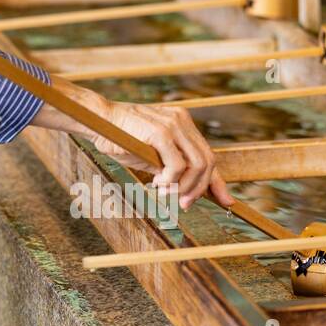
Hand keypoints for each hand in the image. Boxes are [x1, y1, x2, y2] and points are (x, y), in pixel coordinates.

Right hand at [32, 75, 232, 210]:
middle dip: (199, 189)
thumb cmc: (122, 138)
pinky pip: (177, 165)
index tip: (227, 202)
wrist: (99, 121)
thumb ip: (172, 168)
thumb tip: (189, 191)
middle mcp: (183, 121)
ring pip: (197, 165)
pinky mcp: (161, 132)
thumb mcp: (153, 156)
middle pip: (208, 162)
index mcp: (183, 124)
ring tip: (168, 193)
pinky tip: (157, 182)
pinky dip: (171, 180)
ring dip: (185, 186)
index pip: (208, 155)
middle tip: (184, 204)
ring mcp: (174, 124)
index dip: (218, 182)